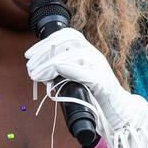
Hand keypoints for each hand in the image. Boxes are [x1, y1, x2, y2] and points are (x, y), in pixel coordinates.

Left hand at [25, 27, 145, 128]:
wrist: (119, 112)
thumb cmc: (94, 96)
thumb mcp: (76, 78)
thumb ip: (62, 71)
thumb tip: (39, 70)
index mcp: (88, 52)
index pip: (67, 35)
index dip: (45, 42)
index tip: (29, 55)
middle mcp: (95, 56)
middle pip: (69, 42)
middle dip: (44, 53)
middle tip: (30, 67)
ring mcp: (101, 68)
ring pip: (76, 55)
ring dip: (51, 64)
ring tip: (36, 76)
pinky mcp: (104, 84)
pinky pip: (88, 73)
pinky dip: (71, 70)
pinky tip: (57, 72)